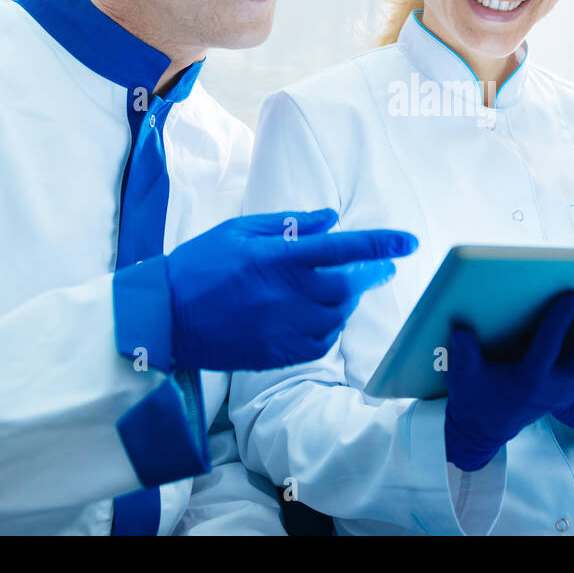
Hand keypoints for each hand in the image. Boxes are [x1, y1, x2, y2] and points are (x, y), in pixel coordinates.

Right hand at [164, 209, 416, 370]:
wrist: (166, 317)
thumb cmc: (200, 265)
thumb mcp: (239, 230)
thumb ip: (289, 224)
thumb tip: (331, 219)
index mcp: (278, 259)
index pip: (341, 249)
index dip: (378, 244)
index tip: (407, 242)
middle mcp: (287, 295)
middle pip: (349, 285)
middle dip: (373, 273)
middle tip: (385, 266)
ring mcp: (284, 328)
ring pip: (339, 315)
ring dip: (349, 299)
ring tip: (344, 286)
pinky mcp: (279, 353)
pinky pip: (322, 341)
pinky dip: (330, 326)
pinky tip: (321, 313)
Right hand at [443, 291, 573, 471]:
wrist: (487, 428)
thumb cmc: (474, 396)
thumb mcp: (462, 376)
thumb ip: (464, 352)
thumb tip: (461, 328)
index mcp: (528, 378)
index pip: (546, 347)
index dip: (558, 321)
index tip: (570, 294)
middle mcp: (555, 385)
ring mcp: (570, 389)